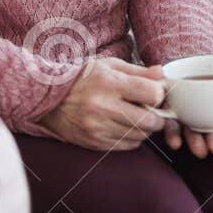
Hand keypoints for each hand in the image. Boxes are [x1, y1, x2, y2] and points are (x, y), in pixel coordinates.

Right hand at [43, 57, 166, 151]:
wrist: (50, 99)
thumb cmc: (82, 78)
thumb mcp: (109, 66)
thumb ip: (138, 71)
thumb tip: (162, 74)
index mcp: (110, 83)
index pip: (152, 94)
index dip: (159, 95)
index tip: (154, 94)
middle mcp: (104, 107)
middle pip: (150, 120)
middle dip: (157, 117)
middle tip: (152, 110)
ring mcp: (99, 127)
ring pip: (140, 135)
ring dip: (145, 128)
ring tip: (135, 116)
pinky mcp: (95, 142)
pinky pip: (127, 146)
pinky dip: (132, 138)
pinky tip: (124, 126)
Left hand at [163, 102, 212, 158]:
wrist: (193, 55)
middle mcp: (208, 117)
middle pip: (212, 133)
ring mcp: (189, 116)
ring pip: (192, 132)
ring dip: (196, 143)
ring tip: (200, 151)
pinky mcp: (172, 113)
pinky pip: (172, 127)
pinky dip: (173, 136)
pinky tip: (176, 144)